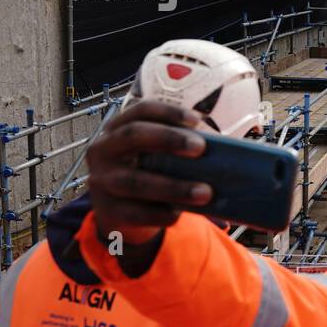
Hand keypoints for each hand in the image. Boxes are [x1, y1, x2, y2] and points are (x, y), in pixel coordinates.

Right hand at [86, 101, 209, 247]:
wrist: (119, 215)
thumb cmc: (147, 175)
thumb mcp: (155, 157)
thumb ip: (180, 152)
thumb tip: (226, 152)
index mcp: (118, 129)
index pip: (140, 111)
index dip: (168, 112)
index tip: (196, 120)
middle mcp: (104, 150)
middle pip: (132, 136)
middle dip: (168, 138)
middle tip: (200, 148)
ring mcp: (101, 181)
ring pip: (135, 181)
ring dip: (173, 186)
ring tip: (205, 192)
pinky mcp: (107, 211)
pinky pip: (135, 213)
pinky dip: (160, 214)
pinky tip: (178, 215)